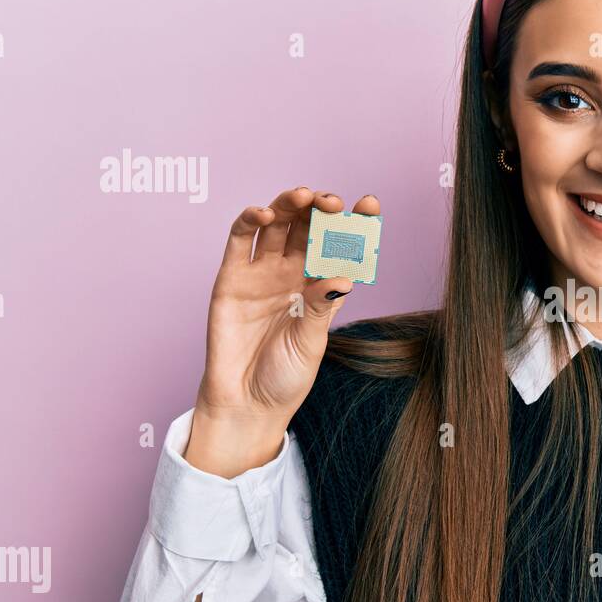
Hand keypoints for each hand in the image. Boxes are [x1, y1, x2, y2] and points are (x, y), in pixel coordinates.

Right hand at [185, 187, 378, 476]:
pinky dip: (249, 220)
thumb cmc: (285, 376)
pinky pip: (239, 240)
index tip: (370, 204)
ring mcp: (262, 272)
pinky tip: (263, 213)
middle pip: (307, 227)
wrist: (247, 404)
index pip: (341, 246)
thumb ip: (322, 307)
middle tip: (331, 202)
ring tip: (303, 197)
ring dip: (289, 205)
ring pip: (277, 225)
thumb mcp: (311, 342)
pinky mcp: (231, 278)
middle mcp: (293, 273)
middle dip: (320, 208)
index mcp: (321, 286)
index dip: (355, 222)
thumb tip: (343, 277)